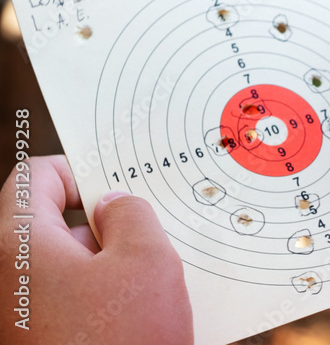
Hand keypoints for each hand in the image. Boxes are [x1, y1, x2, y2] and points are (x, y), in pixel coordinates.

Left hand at [0, 155, 192, 343]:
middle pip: (44, 226)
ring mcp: (9, 317)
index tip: (115, 183)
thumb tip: (116, 206)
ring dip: (99, 268)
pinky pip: (55, 307)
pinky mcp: (26, 343)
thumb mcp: (147, 262)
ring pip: (54, 270)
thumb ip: (131, 214)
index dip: (82, 170)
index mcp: (13, 246)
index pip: (36, 177)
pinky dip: (90, 303)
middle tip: (143, 234)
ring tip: (144, 285)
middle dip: (98, 226)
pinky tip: (129, 319)